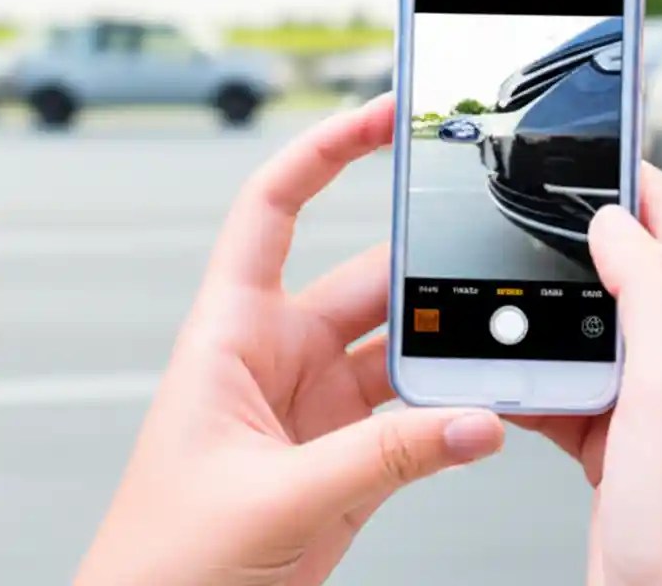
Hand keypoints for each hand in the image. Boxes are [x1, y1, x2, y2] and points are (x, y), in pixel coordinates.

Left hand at [76, 95, 504, 585]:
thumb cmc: (162, 562)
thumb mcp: (274, 498)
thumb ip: (387, 459)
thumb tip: (475, 423)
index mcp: (231, 335)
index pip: (274, 212)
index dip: (326, 153)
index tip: (383, 119)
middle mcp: (279, 357)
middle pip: (369, 282)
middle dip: (429, 274)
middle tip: (487, 266)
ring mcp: (320, 405)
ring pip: (403, 349)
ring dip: (451, 354)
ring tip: (500, 355)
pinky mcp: (350, 454)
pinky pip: (417, 412)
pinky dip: (454, 412)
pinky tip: (485, 412)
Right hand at [512, 165, 661, 585]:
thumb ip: (652, 291)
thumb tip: (619, 224)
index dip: (645, 186)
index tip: (606, 147)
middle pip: (638, 277)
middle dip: (588, 246)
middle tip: (541, 213)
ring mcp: (658, 407)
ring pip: (598, 331)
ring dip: (558, 314)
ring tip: (518, 295)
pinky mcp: (619, 443)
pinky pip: (572, 386)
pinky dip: (539, 376)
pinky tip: (514, 373)